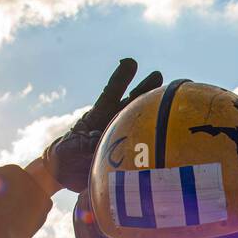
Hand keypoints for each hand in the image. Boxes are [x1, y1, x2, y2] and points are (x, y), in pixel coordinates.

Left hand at [40, 58, 162, 191]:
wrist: (68, 173)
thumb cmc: (64, 155)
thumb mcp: (69, 148)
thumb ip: (84, 144)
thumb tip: (98, 140)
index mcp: (98, 116)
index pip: (110, 94)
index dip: (121, 79)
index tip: (131, 64)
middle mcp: (114, 122)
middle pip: (132, 103)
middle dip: (145, 90)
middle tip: (158, 77)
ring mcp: (123, 136)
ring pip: (141, 122)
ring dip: (154, 112)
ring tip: (172, 101)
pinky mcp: (128, 153)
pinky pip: (142, 149)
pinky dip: (155, 145)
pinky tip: (169, 142)